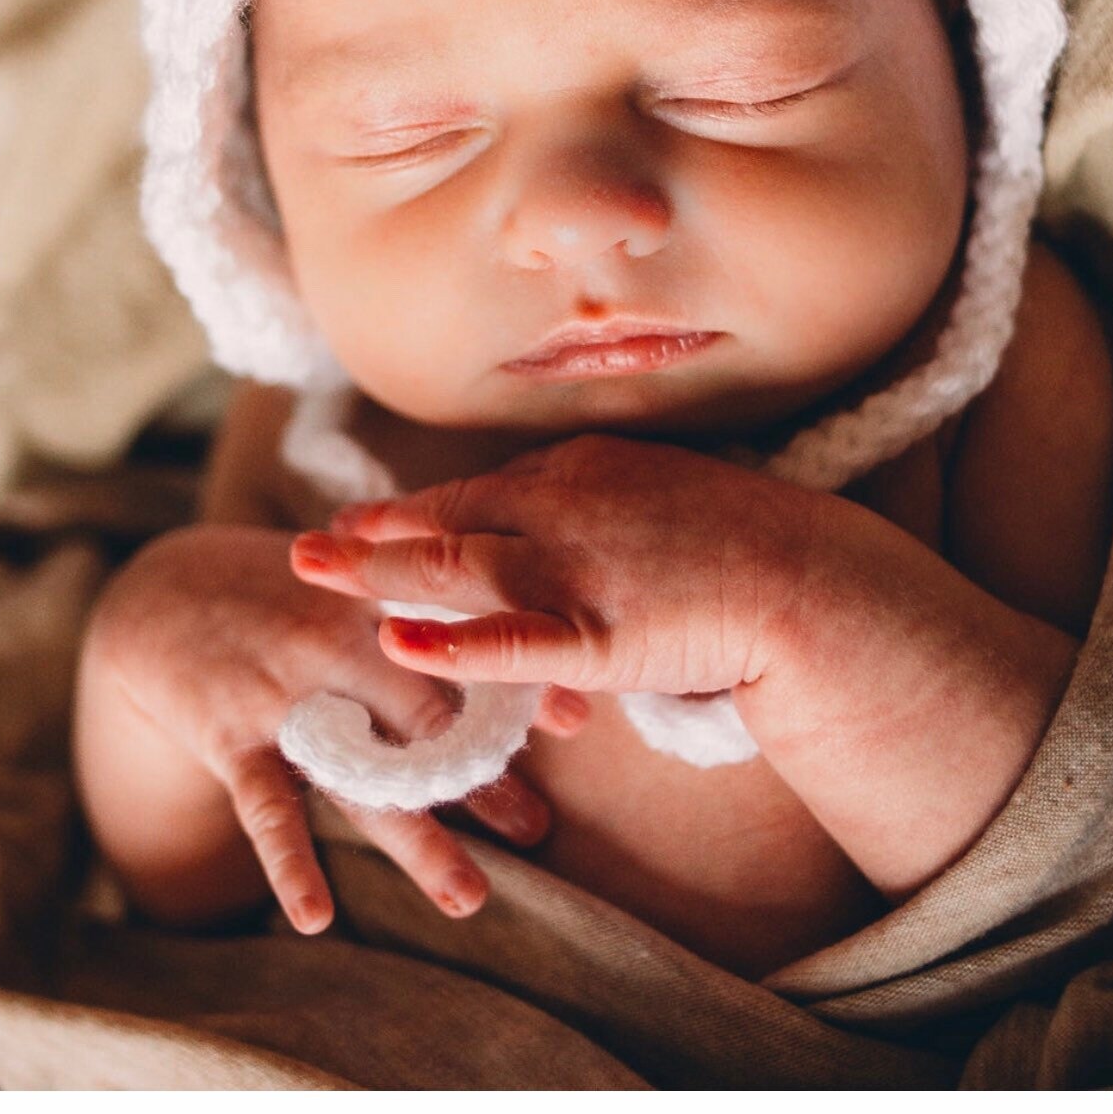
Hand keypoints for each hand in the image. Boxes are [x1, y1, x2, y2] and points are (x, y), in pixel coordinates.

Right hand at [81, 524, 587, 933]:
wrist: (164, 593)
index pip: (456, 643)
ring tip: (469, 896)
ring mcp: (281, 692)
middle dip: (480, 774)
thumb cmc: (291, 599)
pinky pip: (264, 809)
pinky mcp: (228, 734)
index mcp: (375, 606)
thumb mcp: (360, 597)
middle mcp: (334, 644)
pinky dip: (290, 864)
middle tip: (536, 828)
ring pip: (358, 773)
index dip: (515, 679)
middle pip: (420, 716)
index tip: (577, 721)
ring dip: (415, 837)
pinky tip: (318, 917)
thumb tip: (559, 683)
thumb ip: (444, 630)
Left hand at [290, 434, 809, 696]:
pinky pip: (508, 641)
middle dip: (372, 535)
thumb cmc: (747, 542)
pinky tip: (397, 641)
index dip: (414, 509)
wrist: (806, 575)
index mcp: (581, 471)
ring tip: (314, 574)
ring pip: (457, 567)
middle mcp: (563, 506)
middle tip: (306, 548)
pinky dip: (448, 642)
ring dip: (379, 573)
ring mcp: (574, 567)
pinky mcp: (596, 634)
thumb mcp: (666, 494)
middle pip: (448, 518)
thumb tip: (570, 526)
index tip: (362, 520)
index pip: (480, 490)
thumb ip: (606, 509)